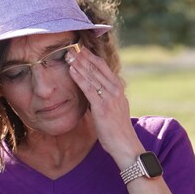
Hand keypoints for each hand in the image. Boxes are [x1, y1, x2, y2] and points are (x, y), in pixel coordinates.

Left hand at [66, 46, 143, 165]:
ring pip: (93, 76)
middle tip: (72, 47)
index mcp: (119, 89)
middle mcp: (116, 91)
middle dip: (84, 57)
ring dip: (80, 64)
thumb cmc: (117, 129)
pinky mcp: (102, 108)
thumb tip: (93, 90)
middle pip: (98, 69)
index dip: (92, 58)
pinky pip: (89, 89)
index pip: (104, 68)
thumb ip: (105, 97)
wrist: (126, 145)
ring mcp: (110, 98)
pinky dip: (80, 78)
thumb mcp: (114, 108)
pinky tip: (72, 70)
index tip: (81, 50)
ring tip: (69, 55)